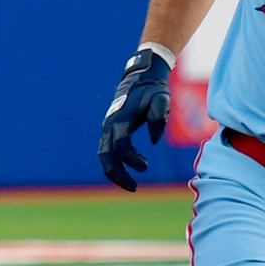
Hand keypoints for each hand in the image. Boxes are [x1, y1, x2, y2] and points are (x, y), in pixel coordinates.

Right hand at [98, 46, 171, 191]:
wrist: (141, 78)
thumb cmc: (153, 90)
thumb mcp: (161, 100)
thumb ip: (158, 118)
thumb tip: (155, 141)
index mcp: (121, 119)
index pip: (120, 145)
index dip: (131, 159)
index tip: (146, 166)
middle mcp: (109, 125)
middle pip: (106, 156)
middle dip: (118, 174)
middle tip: (134, 188)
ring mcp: (107, 128)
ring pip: (103, 157)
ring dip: (114, 174)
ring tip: (131, 186)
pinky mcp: (109, 131)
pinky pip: (106, 153)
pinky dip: (113, 167)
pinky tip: (126, 176)